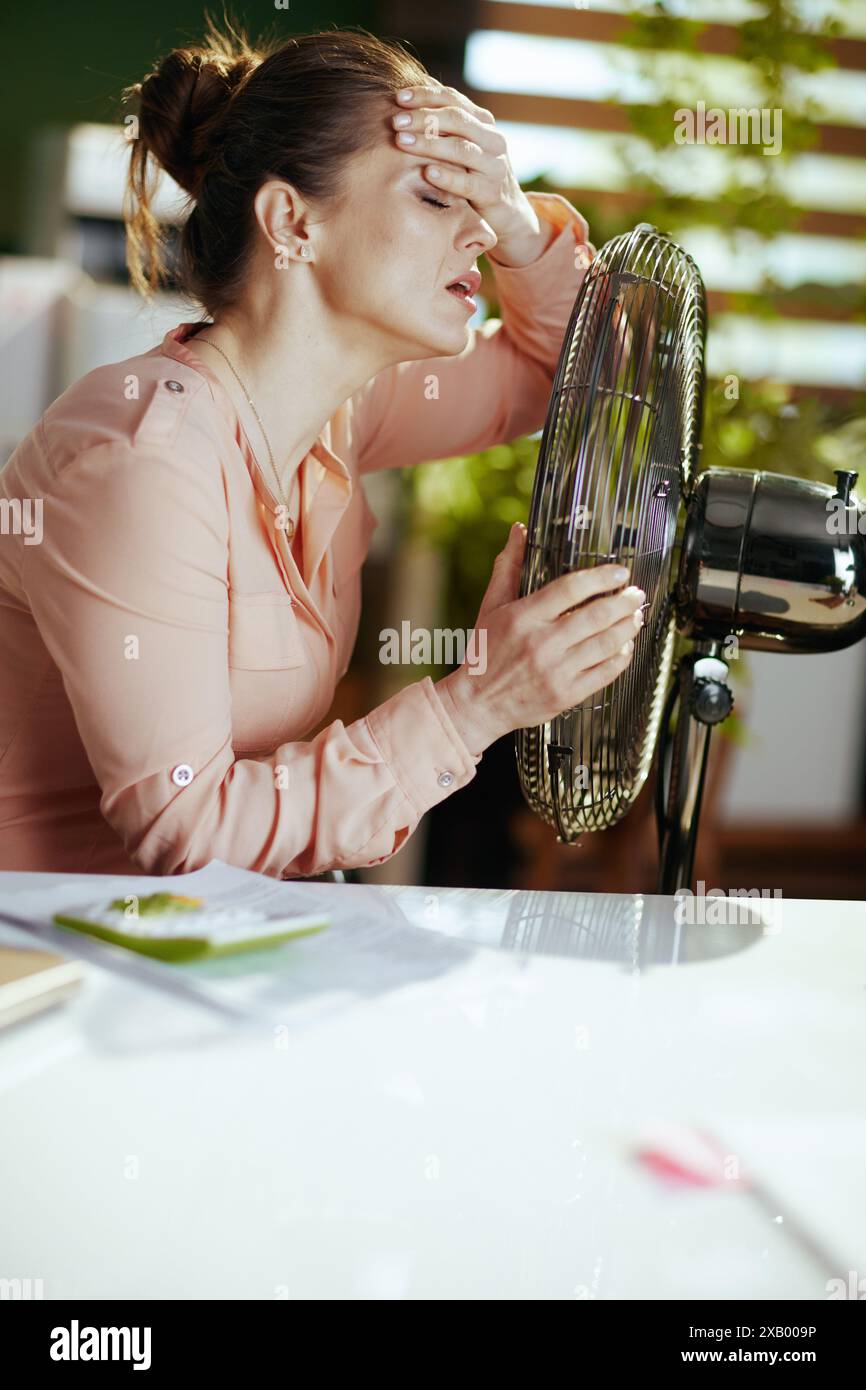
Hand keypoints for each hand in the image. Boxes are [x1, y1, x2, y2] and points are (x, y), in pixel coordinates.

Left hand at [391, 84, 567, 266]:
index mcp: (483, 122)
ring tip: (402, 141)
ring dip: (428, 143)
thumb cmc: (475, 175)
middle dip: (423, 118)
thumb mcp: (464, 146)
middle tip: (396, 121)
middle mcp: (492, 139)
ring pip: (460, 148)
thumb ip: (446, 126)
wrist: (507, 212)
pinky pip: (467, 183)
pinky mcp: (492, 192)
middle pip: (456, 120)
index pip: (454, 100)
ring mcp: (494, 166)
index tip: (399, 97)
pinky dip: (447, 177)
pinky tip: (427, 172)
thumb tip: (411, 100)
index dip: (426, 96)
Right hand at [437, 524, 644, 756]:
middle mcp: (542, 643)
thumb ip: (508, 567)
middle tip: (636, 594)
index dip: (601, 578)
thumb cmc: (485, 653)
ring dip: (628, 627)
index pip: (570, 588)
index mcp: (524, 618)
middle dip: (624, 602)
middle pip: (596, 616)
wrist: (477, 704)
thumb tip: (519, 531)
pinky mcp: (566, 694)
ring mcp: (556, 671)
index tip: (619, 574)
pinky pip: (605, 673)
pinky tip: (625, 646)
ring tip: (635, 616)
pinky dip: (621, 657)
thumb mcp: (491, 606)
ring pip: (606, 643)